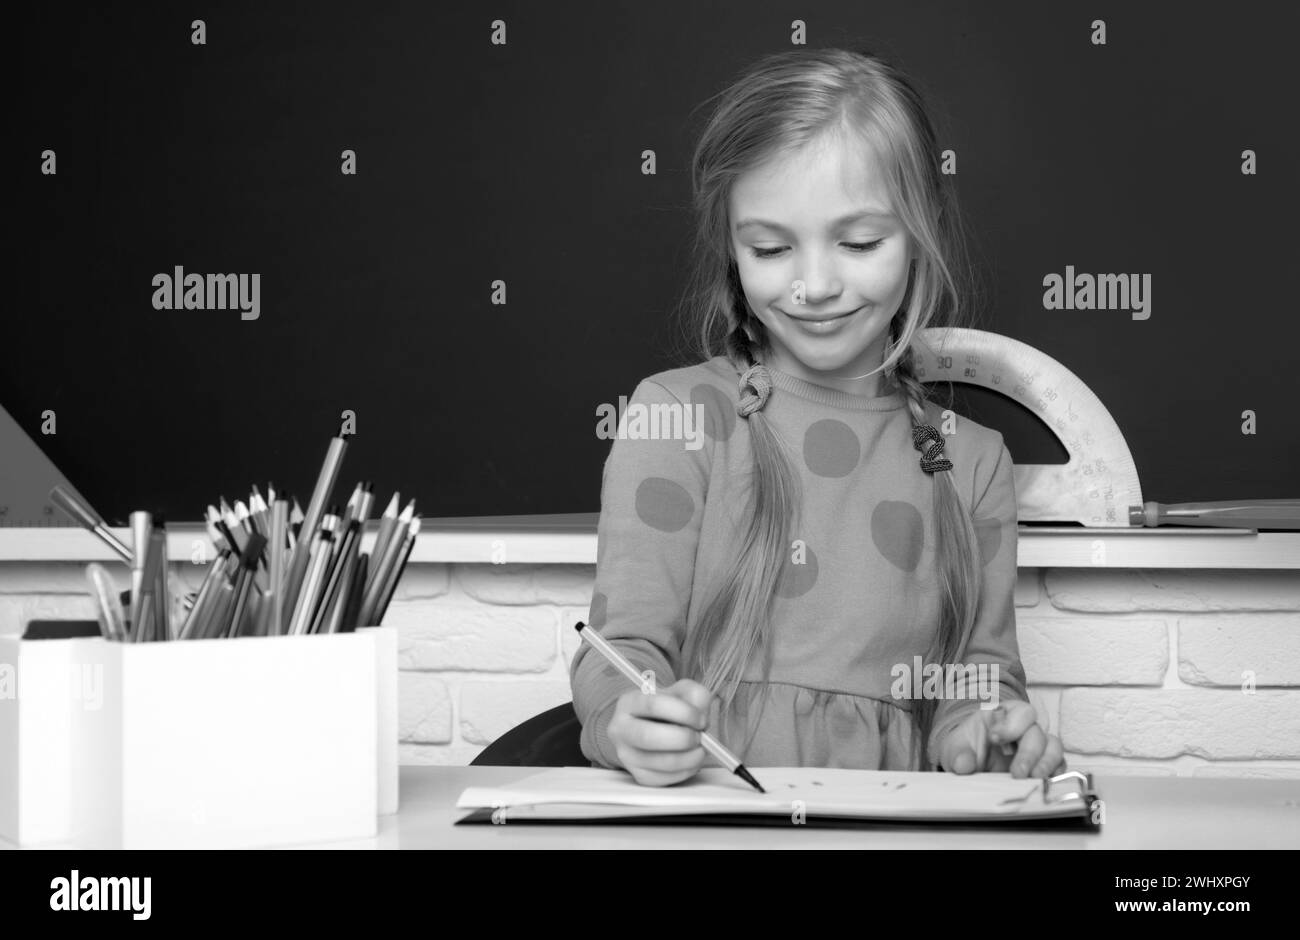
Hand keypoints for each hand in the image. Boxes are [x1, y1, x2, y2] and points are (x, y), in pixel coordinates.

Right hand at [606, 678, 714, 786]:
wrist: (653, 728)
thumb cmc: (668, 709)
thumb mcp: (681, 692)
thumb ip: (695, 695)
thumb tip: (700, 715)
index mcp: (628, 703)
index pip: (654, 705)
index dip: (684, 713)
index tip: (701, 719)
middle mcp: (621, 729)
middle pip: (649, 737)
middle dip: (683, 738)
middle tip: (699, 737)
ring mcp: (627, 755)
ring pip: (660, 762)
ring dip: (689, 757)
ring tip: (699, 749)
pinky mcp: (639, 775)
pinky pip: (665, 778)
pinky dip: (686, 771)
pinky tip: (691, 760)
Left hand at [937, 700, 1066, 778]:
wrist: (970, 766)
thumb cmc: (965, 750)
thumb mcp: (954, 749)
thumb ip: (957, 754)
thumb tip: (963, 765)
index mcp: (1004, 716)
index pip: (1021, 711)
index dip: (1012, 724)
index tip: (994, 739)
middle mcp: (1024, 729)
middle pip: (1036, 732)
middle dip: (1028, 753)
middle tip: (1017, 773)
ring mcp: (1036, 747)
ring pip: (1053, 747)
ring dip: (1046, 763)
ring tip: (1034, 779)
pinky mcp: (1042, 765)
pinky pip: (1058, 765)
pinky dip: (1055, 774)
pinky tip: (1045, 784)